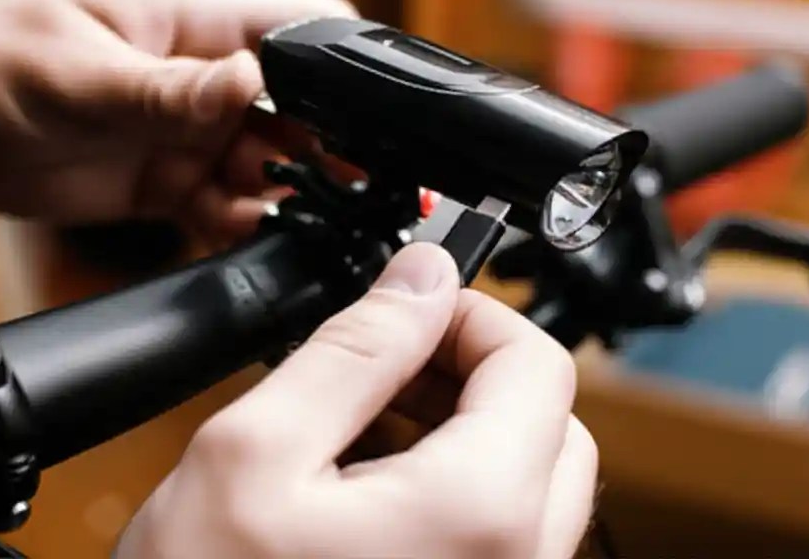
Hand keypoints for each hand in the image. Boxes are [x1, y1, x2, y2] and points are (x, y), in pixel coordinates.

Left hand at [0, 0, 354, 242]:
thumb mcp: (78, 78)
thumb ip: (167, 91)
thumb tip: (251, 84)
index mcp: (195, 23)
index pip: (303, 29)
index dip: (348, 73)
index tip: (375, 125)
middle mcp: (203, 78)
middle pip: (301, 112)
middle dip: (330, 153)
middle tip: (354, 197)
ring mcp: (187, 132)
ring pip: (269, 168)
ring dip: (288, 199)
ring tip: (300, 227)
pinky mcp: (165, 181)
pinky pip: (225, 210)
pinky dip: (243, 230)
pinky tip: (252, 246)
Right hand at [115, 243, 598, 558]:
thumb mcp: (256, 451)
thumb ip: (356, 348)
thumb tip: (421, 276)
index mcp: (481, 513)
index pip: (540, 365)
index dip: (475, 313)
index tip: (410, 306)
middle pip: (552, 426)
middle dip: (477, 373)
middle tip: (388, 362)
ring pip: (531, 485)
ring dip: (467, 431)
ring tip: (366, 422)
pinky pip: (503, 540)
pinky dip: (457, 491)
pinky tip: (371, 488)